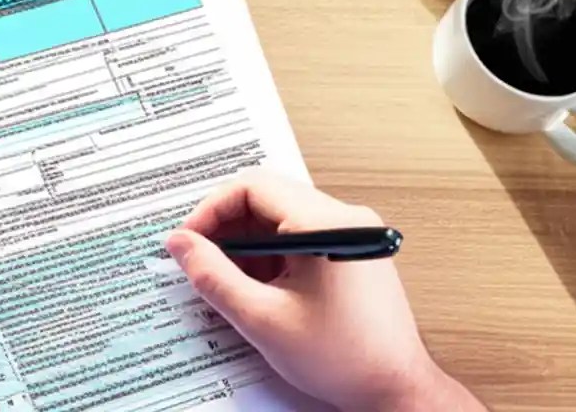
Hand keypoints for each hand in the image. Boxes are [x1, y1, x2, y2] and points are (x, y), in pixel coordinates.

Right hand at [165, 173, 483, 411]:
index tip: (189, 240)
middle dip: (226, 227)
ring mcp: (352, 232)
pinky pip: (298, 234)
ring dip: (247, 242)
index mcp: (326, 224)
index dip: (211, 209)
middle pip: (266, 197)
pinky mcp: (351, 249)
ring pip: (280, 216)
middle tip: (201, 258)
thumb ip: (213, 276)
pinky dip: (270, 254)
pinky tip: (259, 288)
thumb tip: (181, 244)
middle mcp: (344, 217)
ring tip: (230, 281)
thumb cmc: (344, 358)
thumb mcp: (262, 318)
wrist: (394, 388)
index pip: (252, 186)